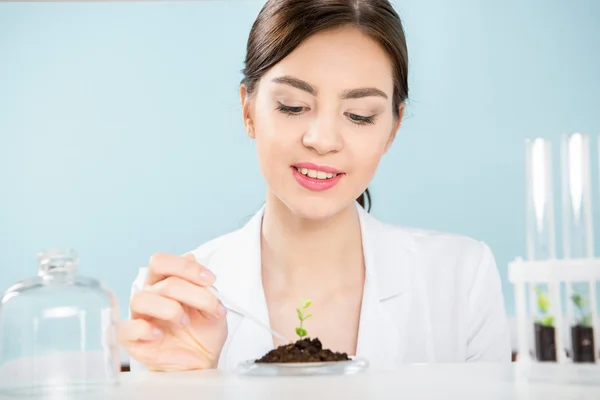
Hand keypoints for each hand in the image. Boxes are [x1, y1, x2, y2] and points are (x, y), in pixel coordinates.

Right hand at [119, 253, 227, 370]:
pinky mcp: (133, 341)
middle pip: (161, 282)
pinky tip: (161, 334)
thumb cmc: (204, 331)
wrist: (202, 360)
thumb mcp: (213, 306)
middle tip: (211, 307)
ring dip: (170, 309)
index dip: (185, 267)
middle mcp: (150, 296)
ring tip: (186, 322)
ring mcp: (140, 317)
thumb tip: (190, 258)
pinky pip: (127, 329)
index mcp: (164, 283)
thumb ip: (202, 284)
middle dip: (193, 293)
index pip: (161, 262)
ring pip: (140, 299)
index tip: (210, 279)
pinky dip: (145, 329)